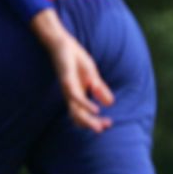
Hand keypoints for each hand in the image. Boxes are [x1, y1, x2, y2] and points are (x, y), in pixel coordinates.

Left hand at [30, 9, 113, 132]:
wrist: (62, 44)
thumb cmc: (75, 60)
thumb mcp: (92, 76)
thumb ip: (100, 89)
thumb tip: (110, 104)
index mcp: (77, 96)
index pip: (84, 115)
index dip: (95, 122)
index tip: (108, 124)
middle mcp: (71, 96)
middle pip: (78, 118)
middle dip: (91, 125)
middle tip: (104, 129)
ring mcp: (68, 89)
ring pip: (75, 111)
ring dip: (88, 120)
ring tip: (99, 127)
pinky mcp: (67, 80)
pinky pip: (76, 97)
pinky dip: (86, 105)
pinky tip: (96, 110)